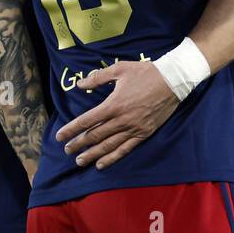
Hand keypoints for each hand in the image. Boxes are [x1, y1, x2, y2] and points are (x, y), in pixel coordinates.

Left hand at [55, 61, 179, 169]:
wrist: (173, 81)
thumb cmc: (145, 73)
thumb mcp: (120, 69)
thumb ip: (98, 78)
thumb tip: (80, 85)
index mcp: (113, 104)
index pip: (86, 120)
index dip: (71, 129)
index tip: (60, 136)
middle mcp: (121, 120)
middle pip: (95, 136)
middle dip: (78, 144)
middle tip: (67, 150)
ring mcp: (133, 128)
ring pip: (108, 145)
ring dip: (92, 154)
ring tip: (79, 161)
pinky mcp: (144, 133)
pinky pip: (125, 149)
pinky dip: (112, 158)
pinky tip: (101, 164)